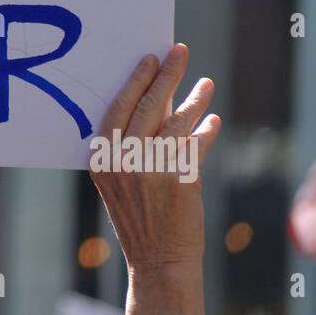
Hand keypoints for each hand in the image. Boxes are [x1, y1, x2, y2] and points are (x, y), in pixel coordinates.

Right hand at [89, 44, 221, 314]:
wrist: (159, 262)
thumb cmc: (140, 218)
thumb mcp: (121, 181)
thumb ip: (131, 146)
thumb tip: (157, 100)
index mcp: (102, 160)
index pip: (119, 108)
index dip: (137, 81)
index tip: (151, 59)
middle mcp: (123, 162)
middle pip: (148, 107)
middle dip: (166, 75)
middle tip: (179, 52)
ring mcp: (151, 172)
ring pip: (176, 122)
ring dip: (194, 100)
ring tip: (206, 84)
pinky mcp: (180, 181)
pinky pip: (197, 146)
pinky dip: (207, 131)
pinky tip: (213, 122)